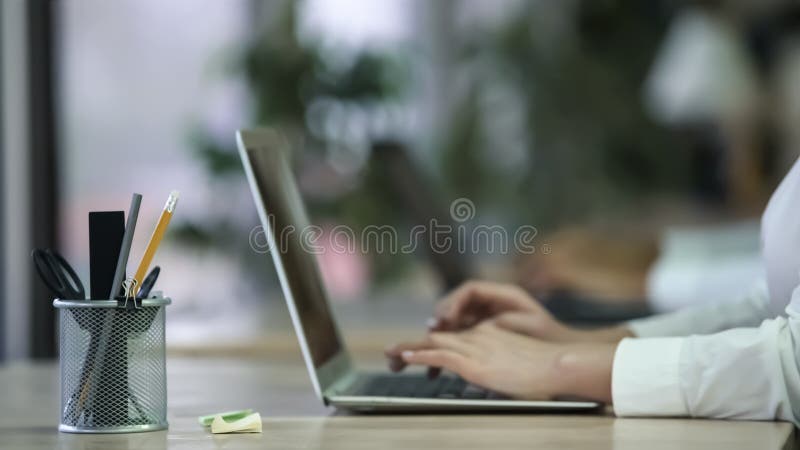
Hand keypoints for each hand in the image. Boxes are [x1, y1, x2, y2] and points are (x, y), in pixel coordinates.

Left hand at [386, 321, 615, 402]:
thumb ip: (505, 366)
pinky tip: (404, 357)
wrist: (558, 364)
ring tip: (390, 355)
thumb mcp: (520, 364)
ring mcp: (475, 348)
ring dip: (409, 349)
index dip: (434, 343)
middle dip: (414, 345)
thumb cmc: (548, 370)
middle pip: (438, 336)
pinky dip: (419, 355)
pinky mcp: (473, 362)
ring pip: (433, 343)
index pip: (454, 336)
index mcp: (489, 336)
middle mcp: (478, 337)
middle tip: (393, 354)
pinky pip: (439, 355)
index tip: (417, 352)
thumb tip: (500, 375)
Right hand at [430, 280, 580, 341]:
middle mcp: (492, 300)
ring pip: (457, 316)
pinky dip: (452, 337)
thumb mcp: (527, 320)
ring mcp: (487, 314)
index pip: (470, 289)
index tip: (447, 317)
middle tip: (434, 330)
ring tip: (434, 341)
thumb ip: (503, 317)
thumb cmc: (546, 333)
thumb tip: (480, 320)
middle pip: (459, 301)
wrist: (558, 348)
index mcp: (502, 294)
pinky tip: (445, 348)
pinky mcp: (484, 329)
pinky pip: (462, 329)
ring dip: (444, 327)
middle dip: (444, 314)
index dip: (454, 301)